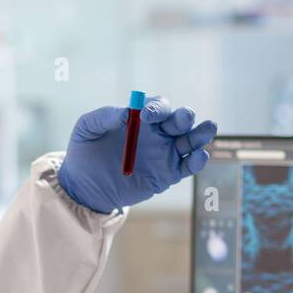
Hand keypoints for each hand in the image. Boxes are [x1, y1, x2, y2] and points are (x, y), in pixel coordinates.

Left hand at [56, 96, 216, 212]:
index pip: (159, 106)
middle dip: (184, 117)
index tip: (146, 117)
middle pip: (180, 120)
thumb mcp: (86, 129)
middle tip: (180, 121)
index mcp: (142, 118)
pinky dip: (197, 161)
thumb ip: (103, 116)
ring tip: (207, 130)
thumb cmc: (84, 152)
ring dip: (201, 133)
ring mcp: (165, 154)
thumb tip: (126, 113)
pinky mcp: (168, 175)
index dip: (157, 109)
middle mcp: (158, 133)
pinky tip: (199, 156)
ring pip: (191, 140)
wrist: (84, 186)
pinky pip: (187, 167)